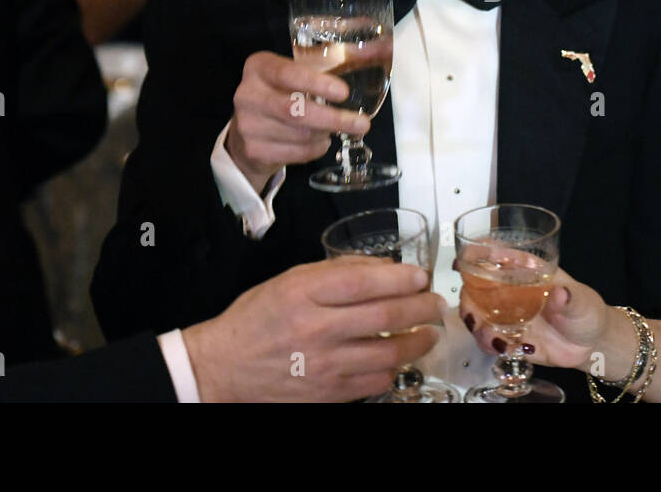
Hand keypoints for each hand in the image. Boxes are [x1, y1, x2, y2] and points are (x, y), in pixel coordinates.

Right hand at [183, 257, 442, 401]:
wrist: (224, 367)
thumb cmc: (257, 318)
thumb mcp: (289, 280)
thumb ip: (336, 271)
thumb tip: (384, 268)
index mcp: (302, 294)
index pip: (363, 282)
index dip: (399, 277)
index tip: (420, 276)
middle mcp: (315, 329)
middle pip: (384, 316)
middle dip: (420, 308)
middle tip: (436, 303)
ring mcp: (323, 365)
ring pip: (388, 353)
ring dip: (418, 341)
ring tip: (429, 332)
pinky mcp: (328, 393)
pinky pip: (375, 381)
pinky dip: (394, 368)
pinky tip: (398, 358)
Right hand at [224, 51, 370, 191]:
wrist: (248, 130)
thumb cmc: (284, 92)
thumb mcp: (301, 72)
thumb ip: (337, 59)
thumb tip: (386, 47)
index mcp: (259, 67)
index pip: (287, 74)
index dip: (316, 84)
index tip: (343, 93)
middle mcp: (247, 94)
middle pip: (295, 110)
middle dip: (333, 119)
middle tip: (361, 123)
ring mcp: (247, 125)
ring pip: (299, 135)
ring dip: (326, 134)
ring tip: (335, 128)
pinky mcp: (253, 150)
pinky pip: (296, 154)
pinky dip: (315, 149)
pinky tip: (319, 141)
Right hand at [459, 268, 628, 373]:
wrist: (591, 345)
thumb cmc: (586, 311)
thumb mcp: (583, 301)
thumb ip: (571, 298)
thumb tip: (561, 293)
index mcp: (526, 270)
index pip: (496, 255)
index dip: (474, 255)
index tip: (462, 263)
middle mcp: (510, 290)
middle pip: (475, 286)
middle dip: (467, 299)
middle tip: (474, 314)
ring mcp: (507, 315)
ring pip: (477, 315)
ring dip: (476, 325)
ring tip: (493, 338)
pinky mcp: (509, 338)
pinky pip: (489, 340)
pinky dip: (490, 345)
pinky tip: (506, 348)